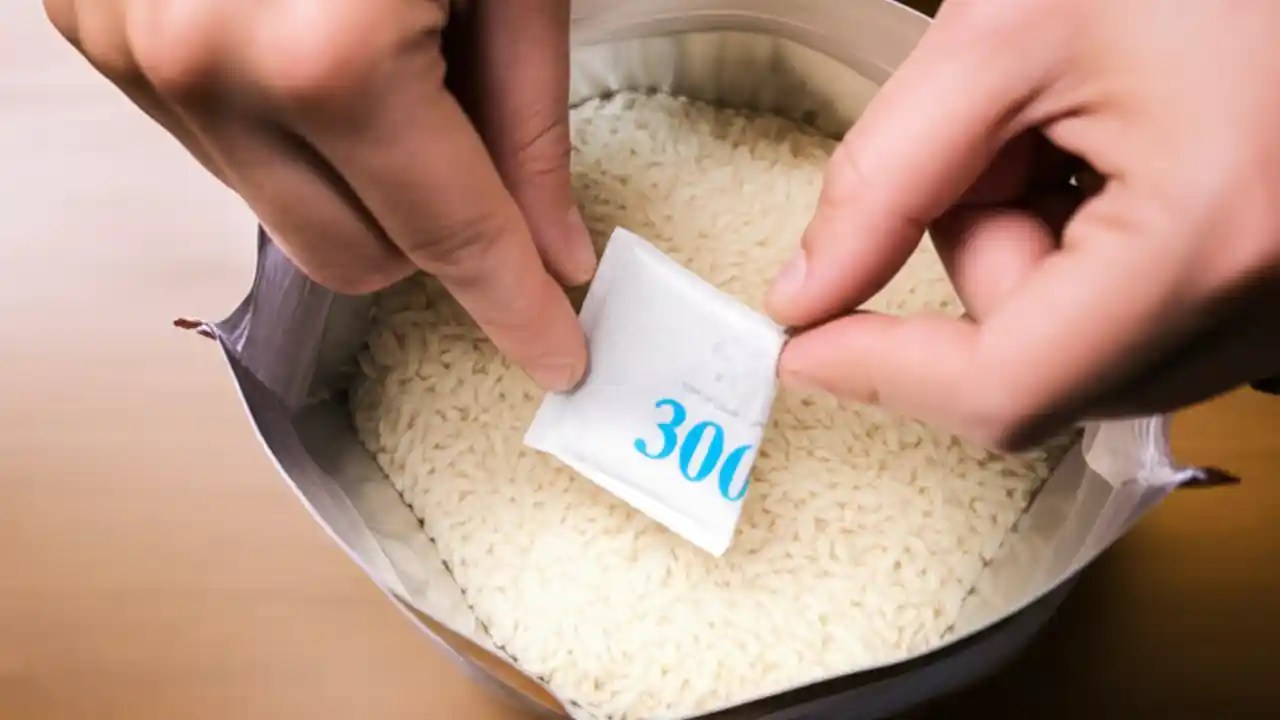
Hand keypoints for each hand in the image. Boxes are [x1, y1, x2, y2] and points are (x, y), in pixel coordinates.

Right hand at [45, 0, 594, 390]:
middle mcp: (210, 66)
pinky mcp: (90, 30)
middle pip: (360, 258)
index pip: (455, 237)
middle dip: (434, 228)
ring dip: (354, 173)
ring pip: (283, 213)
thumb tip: (549, 247)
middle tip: (466, 133)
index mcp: (331, 51)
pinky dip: (281, 125)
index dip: (516, 308)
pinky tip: (300, 36)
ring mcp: (133, 51)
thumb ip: (528, 120)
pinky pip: (216, 146)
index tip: (555, 354)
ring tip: (372, 47)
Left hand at [767, 0, 1279, 449]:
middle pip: (1033, 366)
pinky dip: (1082, 247)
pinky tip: (1108, 156)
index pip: (1005, 387)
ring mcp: (1269, 312)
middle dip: (977, 251)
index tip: (804, 348)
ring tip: (1073, 126)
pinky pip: (1127, 320)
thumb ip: (886, 177)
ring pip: (1072, 346)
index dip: (883, 373)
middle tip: (1004, 135)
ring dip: (1029, 242)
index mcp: (1202, 244)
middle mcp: (1257, 308)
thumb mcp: (1006, 37)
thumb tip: (810, 292)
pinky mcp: (1263, 298)